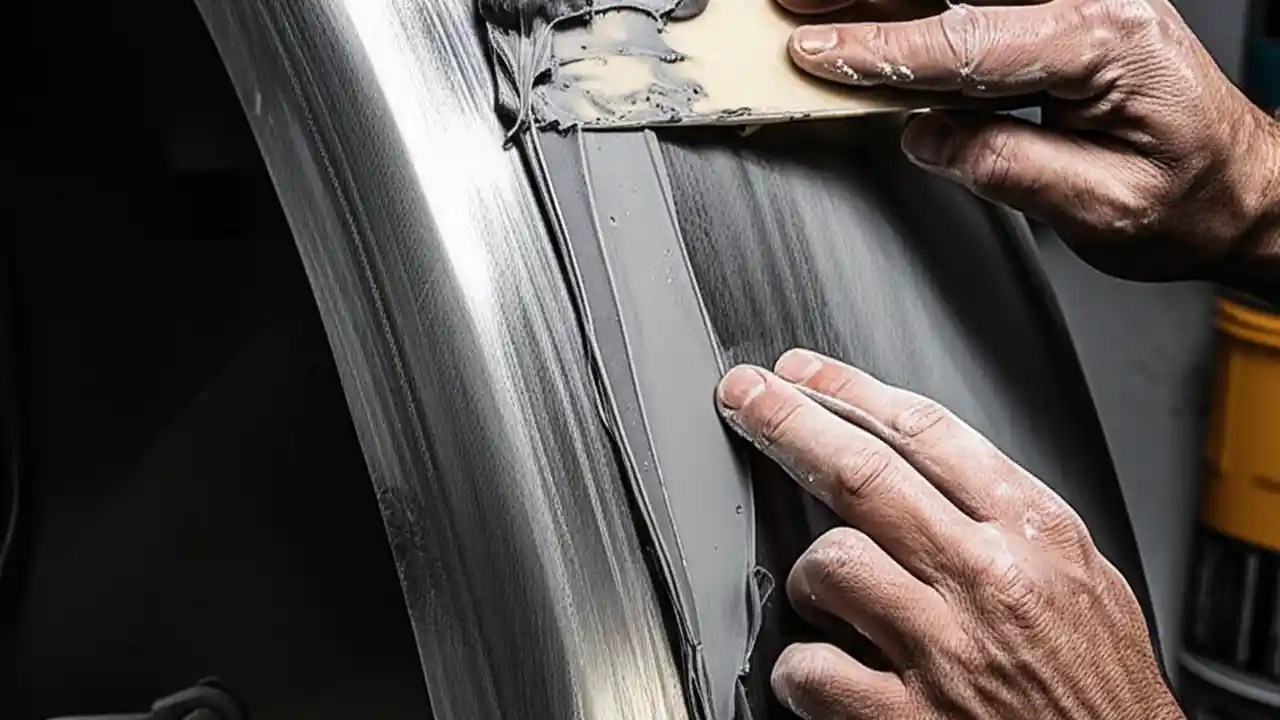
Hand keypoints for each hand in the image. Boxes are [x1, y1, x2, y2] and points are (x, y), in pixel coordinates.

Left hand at [715, 348, 1181, 718]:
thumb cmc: (1102, 685)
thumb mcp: (1082, 575)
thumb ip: (1004, 515)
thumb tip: (918, 462)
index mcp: (1034, 534)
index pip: (926, 432)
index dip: (849, 391)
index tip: (802, 374)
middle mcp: (987, 581)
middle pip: (862, 474)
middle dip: (787, 422)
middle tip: (743, 397)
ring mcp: (944, 650)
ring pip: (831, 561)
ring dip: (807, 571)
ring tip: (822, 593)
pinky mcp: (908, 719)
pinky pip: (814, 667)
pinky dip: (799, 665)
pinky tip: (816, 668)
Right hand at [777, 0, 1279, 288]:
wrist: (1243, 191)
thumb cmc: (1190, 202)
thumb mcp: (1100, 206)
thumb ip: (1007, 165)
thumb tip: (926, 138)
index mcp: (1106, 43)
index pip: (969, 42)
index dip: (884, 52)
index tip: (821, 57)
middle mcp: (1092, 4)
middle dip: (866, 0)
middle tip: (794, 8)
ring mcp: (1076, 5)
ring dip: (880, 0)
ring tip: (808, 5)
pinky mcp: (1059, 21)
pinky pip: (974, 10)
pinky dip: (913, 15)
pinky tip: (869, 17)